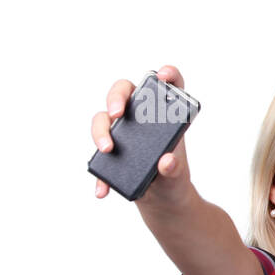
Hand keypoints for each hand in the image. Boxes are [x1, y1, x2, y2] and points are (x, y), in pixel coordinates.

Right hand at [91, 65, 190, 201]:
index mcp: (166, 117)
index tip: (161, 76)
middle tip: (117, 113)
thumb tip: (166, 161)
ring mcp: (122, 131)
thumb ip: (175, 169)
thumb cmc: (173, 179)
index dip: (168, 75)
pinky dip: (98, 172)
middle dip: (117, 98)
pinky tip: (103, 189)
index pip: (169, 85)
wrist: (162, 199)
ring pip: (103, 118)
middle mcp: (141, 117)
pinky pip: (96, 153)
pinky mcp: (108, 148)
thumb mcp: (178, 177)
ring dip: (100, 130)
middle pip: (124, 92)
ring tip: (107, 150)